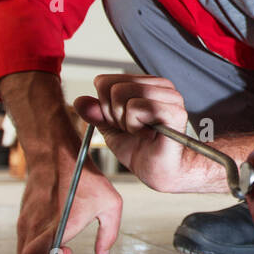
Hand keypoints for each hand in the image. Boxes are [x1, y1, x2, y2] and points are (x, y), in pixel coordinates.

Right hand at [16, 150, 121, 253]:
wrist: (54, 152)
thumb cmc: (84, 176)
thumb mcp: (110, 204)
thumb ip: (109, 235)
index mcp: (55, 228)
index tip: (68, 251)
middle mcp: (35, 228)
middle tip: (62, 253)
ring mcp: (25, 223)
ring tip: (59, 243)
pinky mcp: (23, 217)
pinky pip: (23, 243)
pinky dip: (35, 248)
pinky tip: (54, 233)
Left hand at [74, 74, 190, 191]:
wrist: (159, 173)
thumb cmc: (141, 151)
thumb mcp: (110, 129)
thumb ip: (96, 113)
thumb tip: (79, 100)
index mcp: (145, 84)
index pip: (105, 81)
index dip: (105, 106)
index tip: (121, 123)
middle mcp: (159, 85)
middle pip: (112, 86)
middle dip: (114, 114)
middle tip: (132, 129)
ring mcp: (169, 96)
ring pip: (122, 93)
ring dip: (124, 121)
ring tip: (140, 132)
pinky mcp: (174, 110)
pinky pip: (136, 107)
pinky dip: (135, 126)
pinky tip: (148, 136)